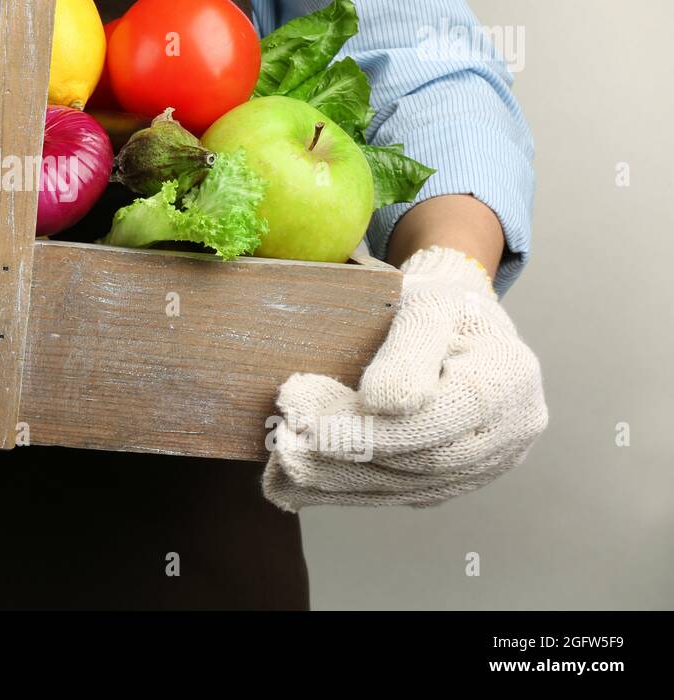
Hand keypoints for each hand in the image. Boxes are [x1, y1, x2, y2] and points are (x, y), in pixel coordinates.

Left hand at [263, 246, 546, 510]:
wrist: (454, 323)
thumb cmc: (436, 306)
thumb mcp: (421, 304)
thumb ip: (407, 351)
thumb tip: (383, 403)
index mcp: (509, 374)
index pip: (444, 416)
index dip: (378, 431)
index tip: (315, 429)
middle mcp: (512, 427)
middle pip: (425, 460)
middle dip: (350, 455)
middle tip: (285, 441)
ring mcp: (490, 461)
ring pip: (410, 486)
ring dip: (342, 480)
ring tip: (286, 461)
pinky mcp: (460, 480)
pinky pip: (404, 494)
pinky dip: (350, 491)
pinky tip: (303, 484)